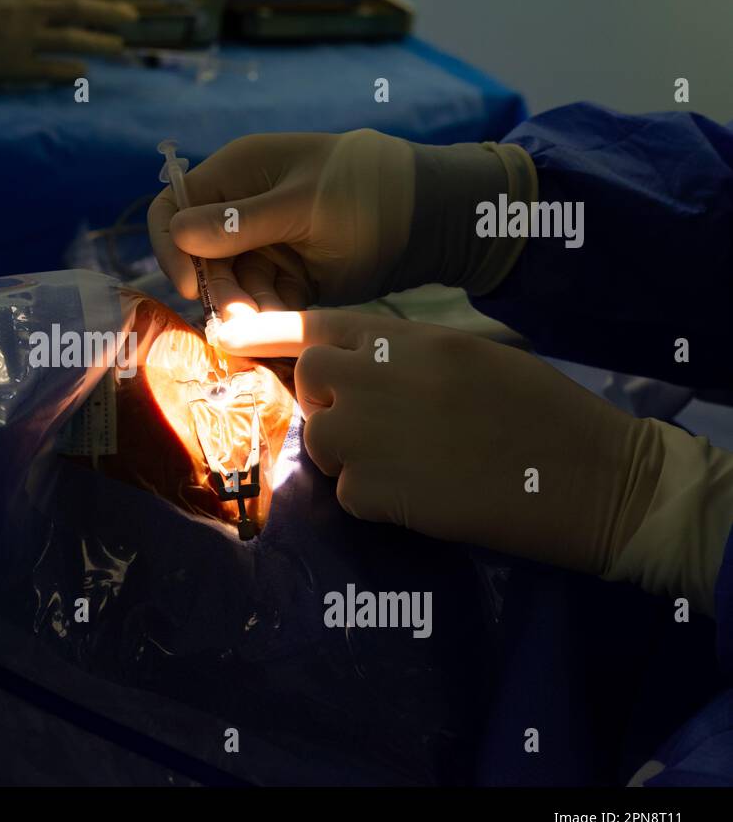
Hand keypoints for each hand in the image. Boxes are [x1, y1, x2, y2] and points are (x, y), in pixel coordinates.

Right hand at [0, 0, 136, 85]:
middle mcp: (23, 9)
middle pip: (79, 8)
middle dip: (110, 13)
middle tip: (132, 19)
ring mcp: (18, 39)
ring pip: (72, 39)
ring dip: (100, 43)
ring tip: (119, 48)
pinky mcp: (9, 67)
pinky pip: (50, 70)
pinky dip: (70, 71)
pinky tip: (83, 73)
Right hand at [147, 129, 537, 312]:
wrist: (425, 215)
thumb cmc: (364, 190)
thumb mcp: (302, 204)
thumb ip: (239, 222)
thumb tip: (177, 230)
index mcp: (236, 174)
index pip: (173, 210)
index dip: (171, 248)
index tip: (192, 286)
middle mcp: (240, 209)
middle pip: (200, 259)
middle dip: (219, 291)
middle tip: (243, 322)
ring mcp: (263, 243)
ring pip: (231, 286)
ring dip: (245, 309)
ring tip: (270, 326)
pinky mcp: (286, 274)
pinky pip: (261, 301)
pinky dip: (269, 317)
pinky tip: (285, 328)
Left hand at [214, 308, 663, 577]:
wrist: (591, 476)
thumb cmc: (544, 411)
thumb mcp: (473, 356)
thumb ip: (408, 354)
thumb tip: (359, 365)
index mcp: (411, 338)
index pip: (321, 322)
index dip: (276, 331)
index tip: (231, 336)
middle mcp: (378, 376)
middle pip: (310, 377)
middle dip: (326, 399)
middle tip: (370, 424)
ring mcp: (370, 433)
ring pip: (318, 437)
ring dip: (346, 453)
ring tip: (404, 464)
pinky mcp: (375, 490)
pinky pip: (346, 491)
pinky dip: (373, 499)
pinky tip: (419, 497)